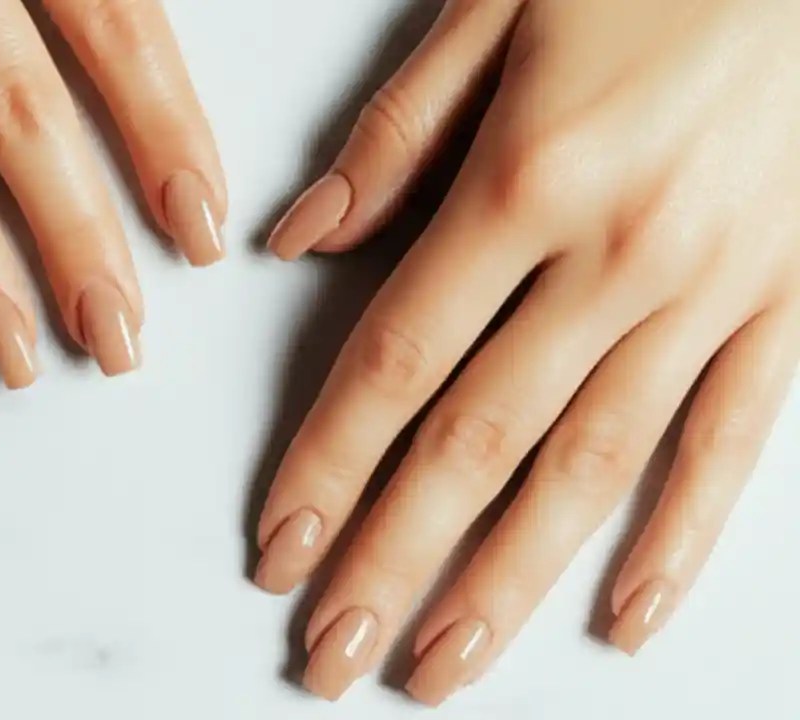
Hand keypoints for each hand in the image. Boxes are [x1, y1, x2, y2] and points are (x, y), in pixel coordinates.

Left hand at [256, 0, 799, 704]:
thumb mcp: (502, 6)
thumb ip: (395, 136)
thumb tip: (300, 241)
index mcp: (526, 180)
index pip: (396, 363)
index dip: (327, 468)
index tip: (278, 550)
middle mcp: (616, 256)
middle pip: (475, 442)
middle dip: (392, 561)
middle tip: (329, 655)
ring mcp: (714, 291)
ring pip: (589, 468)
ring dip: (506, 582)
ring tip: (440, 668)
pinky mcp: (793, 302)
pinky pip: (732, 443)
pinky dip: (678, 538)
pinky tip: (621, 618)